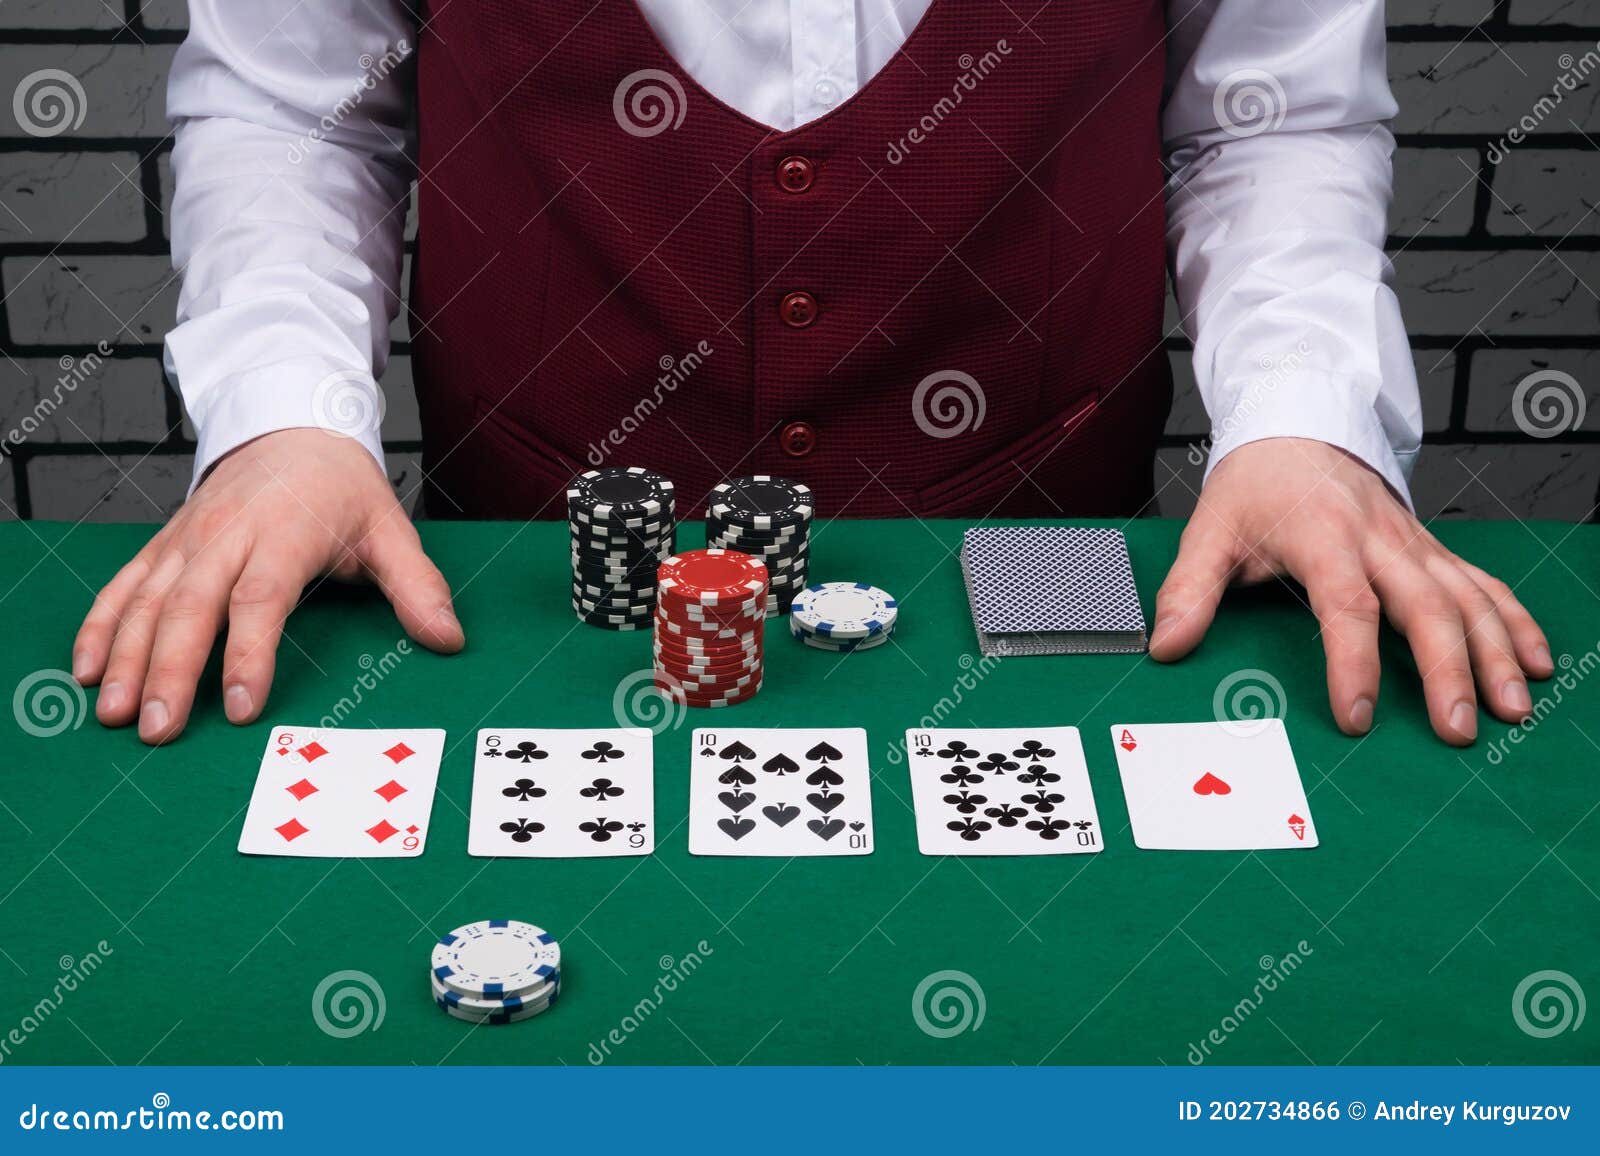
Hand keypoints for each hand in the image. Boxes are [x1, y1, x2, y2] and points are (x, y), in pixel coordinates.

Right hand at [72, 429, 464, 743]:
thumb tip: (449, 639)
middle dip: (171, 671)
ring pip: (148, 601)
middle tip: (159, 728)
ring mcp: (187, 540)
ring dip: (127, 658)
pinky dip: (101, 626)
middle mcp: (226, 537)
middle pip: (191, 607)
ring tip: (116, 714)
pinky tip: (88, 671)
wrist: (292, 427)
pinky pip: (124, 586)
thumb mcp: (389, 529)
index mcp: (284, 534)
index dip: (249, 654)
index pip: (260, 599)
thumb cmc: (342, 489)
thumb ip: (416, 586)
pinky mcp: (164, 545)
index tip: (243, 708)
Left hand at [1150, 437, 1551, 745]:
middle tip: (1457, 729)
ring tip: (1512, 710)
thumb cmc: (1256, 484)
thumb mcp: (1210, 530)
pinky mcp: (1432, 547)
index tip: (1356, 715)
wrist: (1297, 422)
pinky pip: (1483, 583)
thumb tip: (1165, 647)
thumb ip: (1188, 590)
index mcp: (1323, 535)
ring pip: (1468, 597)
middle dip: (1447, 670)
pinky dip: (1516, 621)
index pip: (1346, 604)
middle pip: (1426, 605)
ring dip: (1496, 652)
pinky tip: (1537, 662)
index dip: (1353, 662)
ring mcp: (1413, 542)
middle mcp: (1379, 538)